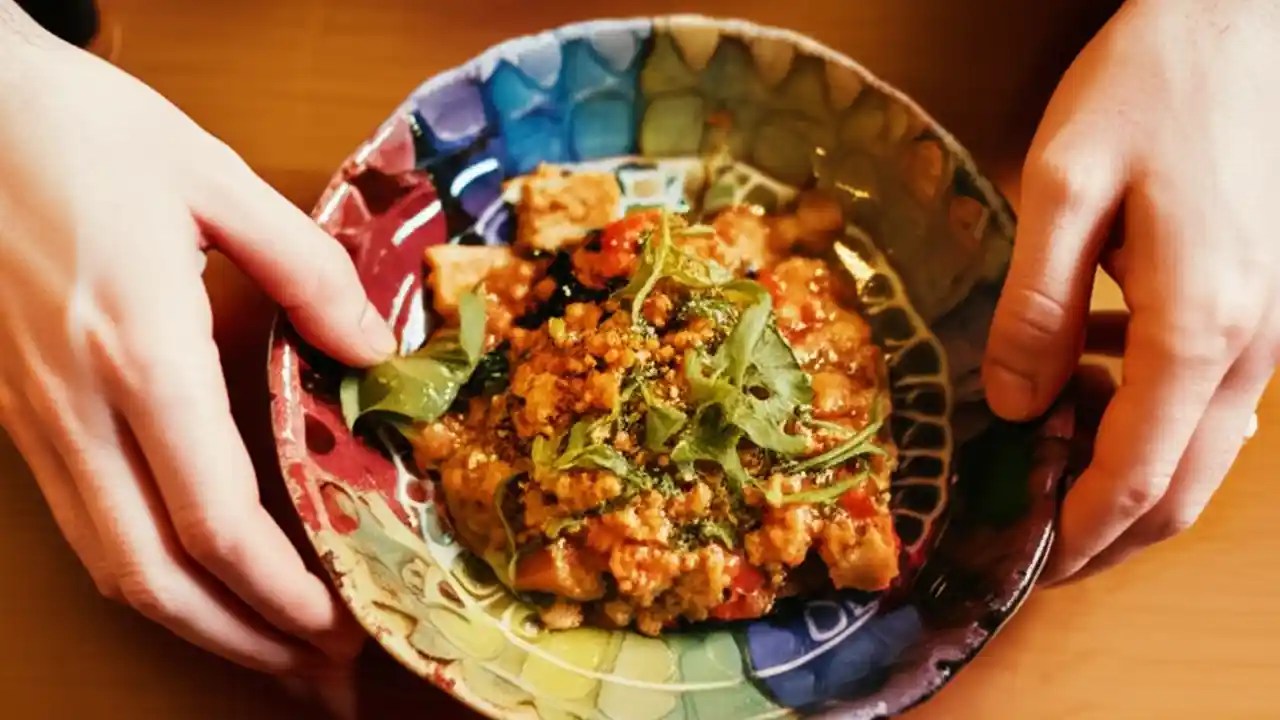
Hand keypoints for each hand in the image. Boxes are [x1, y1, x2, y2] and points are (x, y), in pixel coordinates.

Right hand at [0, 9, 391, 672]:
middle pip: (156, 574)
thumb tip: (375, 351)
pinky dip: (152, 574)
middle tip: (320, 678)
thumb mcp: (214, 179)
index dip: (282, 593)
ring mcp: (37, 417)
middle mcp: (78, 405)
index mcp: (137, 349)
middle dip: (245, 642)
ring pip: (112, 563)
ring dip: (199, 625)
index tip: (344, 627)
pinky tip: (201, 583)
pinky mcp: (20, 412)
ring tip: (273, 653)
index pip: (214, 518)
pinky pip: (86, 524)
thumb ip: (307, 272)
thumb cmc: (83, 130)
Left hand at [984, 0, 1278, 583]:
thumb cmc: (1150, 89)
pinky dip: (1146, 423)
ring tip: (1040, 468)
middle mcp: (1250, 347)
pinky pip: (1206, 401)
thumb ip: (1034, 304)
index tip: (1025, 560)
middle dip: (1106, 531)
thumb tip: (1009, 404)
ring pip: (1199, 451)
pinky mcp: (1260, 308)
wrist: (1241, 24)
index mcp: (1198, 325)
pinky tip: (1084, 387)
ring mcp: (1267, 331)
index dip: (1077, 532)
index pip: (1137, 476)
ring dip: (1124, 478)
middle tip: (1030, 540)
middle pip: (1182, 487)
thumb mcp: (1061, 185)